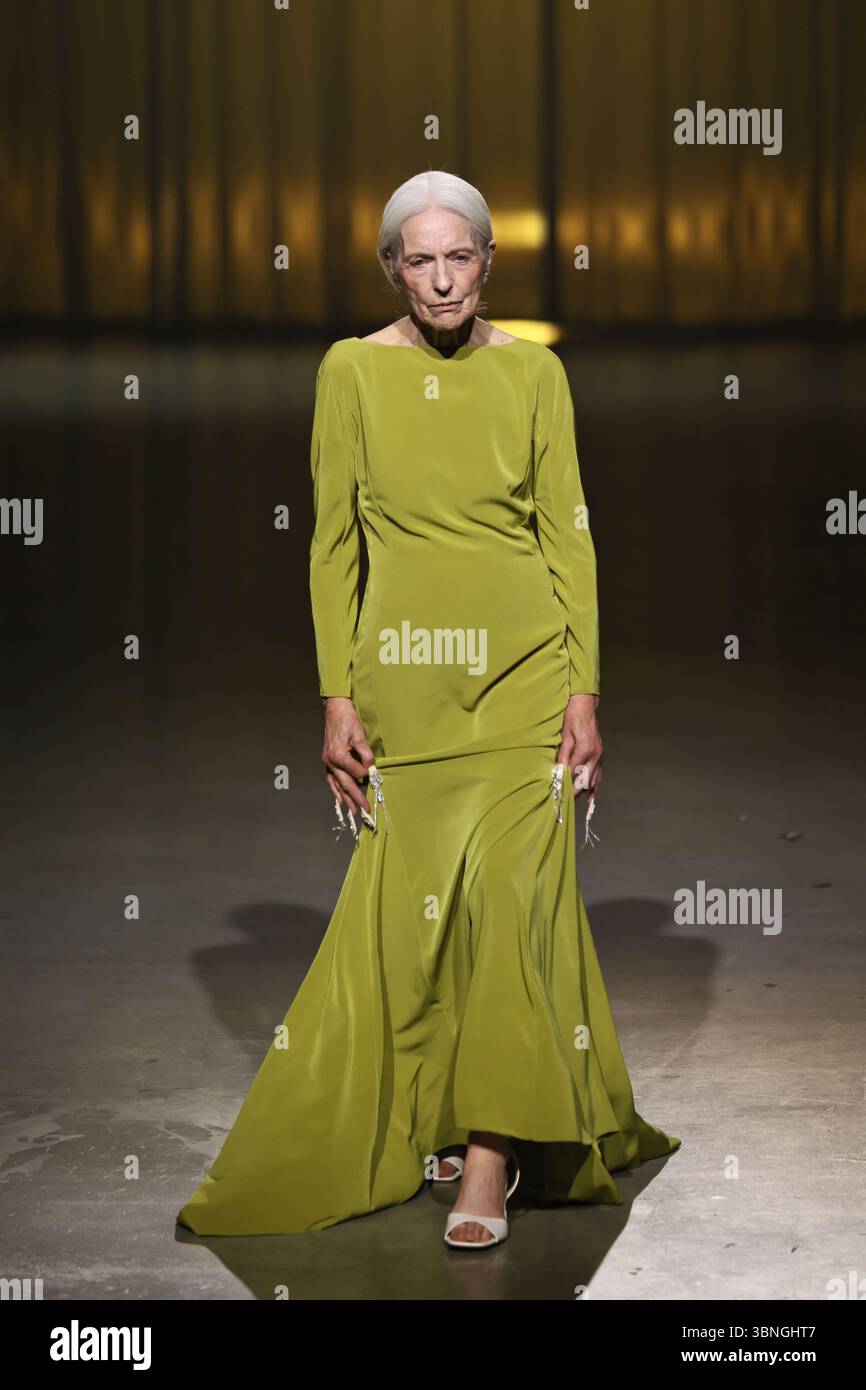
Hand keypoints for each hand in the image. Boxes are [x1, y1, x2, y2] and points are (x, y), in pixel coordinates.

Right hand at [321, 697, 375, 815]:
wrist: (334, 711)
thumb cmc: (347, 720)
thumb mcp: (359, 735)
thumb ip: (365, 753)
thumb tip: (370, 768)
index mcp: (338, 755)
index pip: (356, 772)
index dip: (366, 774)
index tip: (374, 776)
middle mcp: (330, 762)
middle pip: (345, 784)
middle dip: (355, 798)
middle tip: (364, 810)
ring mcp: (327, 763)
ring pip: (337, 785)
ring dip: (345, 799)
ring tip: (352, 811)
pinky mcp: (328, 762)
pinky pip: (331, 780)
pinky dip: (336, 791)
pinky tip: (340, 799)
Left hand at [555, 693, 602, 799]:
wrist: (585, 706)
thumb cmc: (572, 717)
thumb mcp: (565, 735)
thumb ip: (563, 754)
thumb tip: (559, 770)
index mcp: (585, 749)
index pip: (573, 772)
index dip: (564, 783)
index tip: (557, 792)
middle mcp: (595, 755)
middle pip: (585, 780)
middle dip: (574, 792)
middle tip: (564, 802)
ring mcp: (600, 755)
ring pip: (593, 780)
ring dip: (584, 792)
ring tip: (574, 802)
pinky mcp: (600, 755)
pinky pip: (598, 775)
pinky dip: (595, 786)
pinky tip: (592, 798)